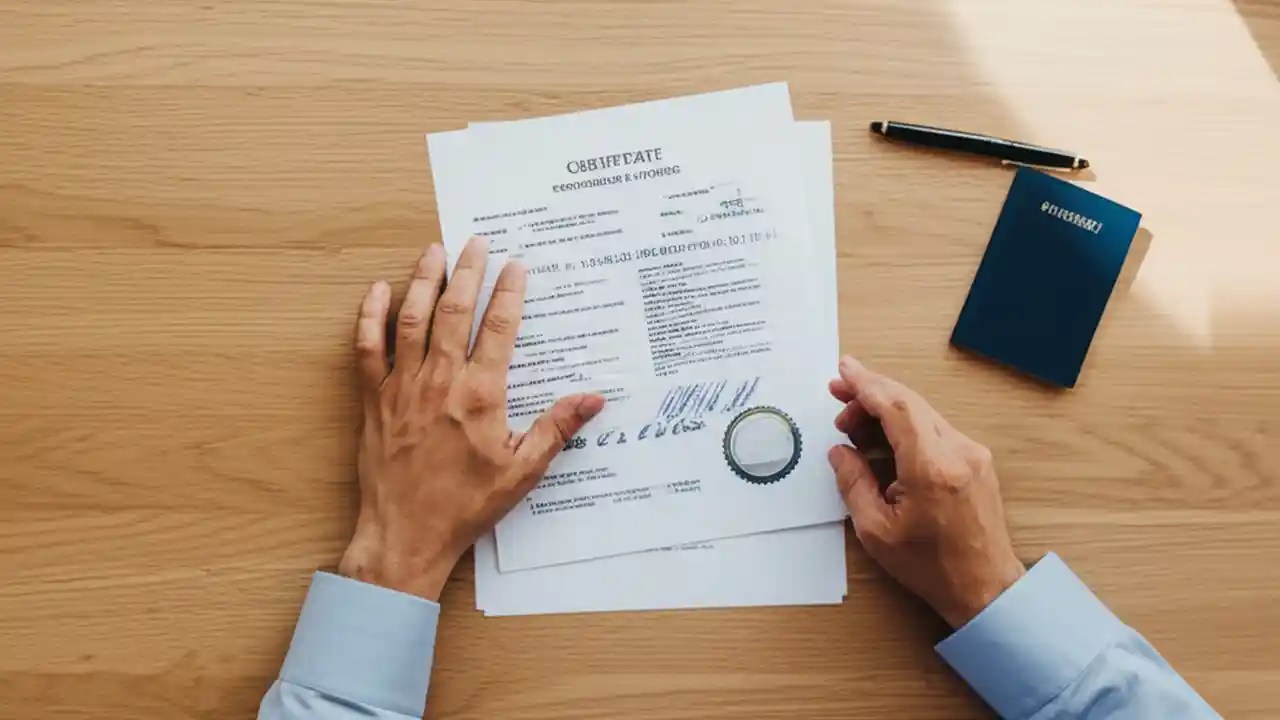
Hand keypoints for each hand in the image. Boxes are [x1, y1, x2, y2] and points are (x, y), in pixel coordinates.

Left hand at [337, 238, 604, 600]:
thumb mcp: (522, 470)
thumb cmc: (465, 506)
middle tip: (476, 242)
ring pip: (411, 318)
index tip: (516, 265)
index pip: (498, 327)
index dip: (509, 291)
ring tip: (434, 251)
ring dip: (423, 280)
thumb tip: (595, 399)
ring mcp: (402, 386)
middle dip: (468, 271)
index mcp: (480, 395)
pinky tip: (378, 290)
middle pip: (454, 310)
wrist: (405, 534)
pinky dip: (370, 315)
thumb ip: (556, 428)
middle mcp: (440, 381)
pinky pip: (367, 347)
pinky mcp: (372, 399)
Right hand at [827, 356, 1024, 627]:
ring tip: (853, 424)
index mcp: (932, 468)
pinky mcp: (977, 460)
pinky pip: (935, 428)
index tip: (844, 370)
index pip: (897, 408)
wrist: (986, 588)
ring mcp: (973, 453)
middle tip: (837, 395)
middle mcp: (959, 452)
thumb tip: (840, 451)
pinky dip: (906, 425)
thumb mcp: (876, 531)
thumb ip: (854, 483)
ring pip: (923, 413)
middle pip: (910, 402)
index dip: (867, 384)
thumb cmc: (931, 567)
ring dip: (886, 410)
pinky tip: (883, 438)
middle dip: (871, 393)